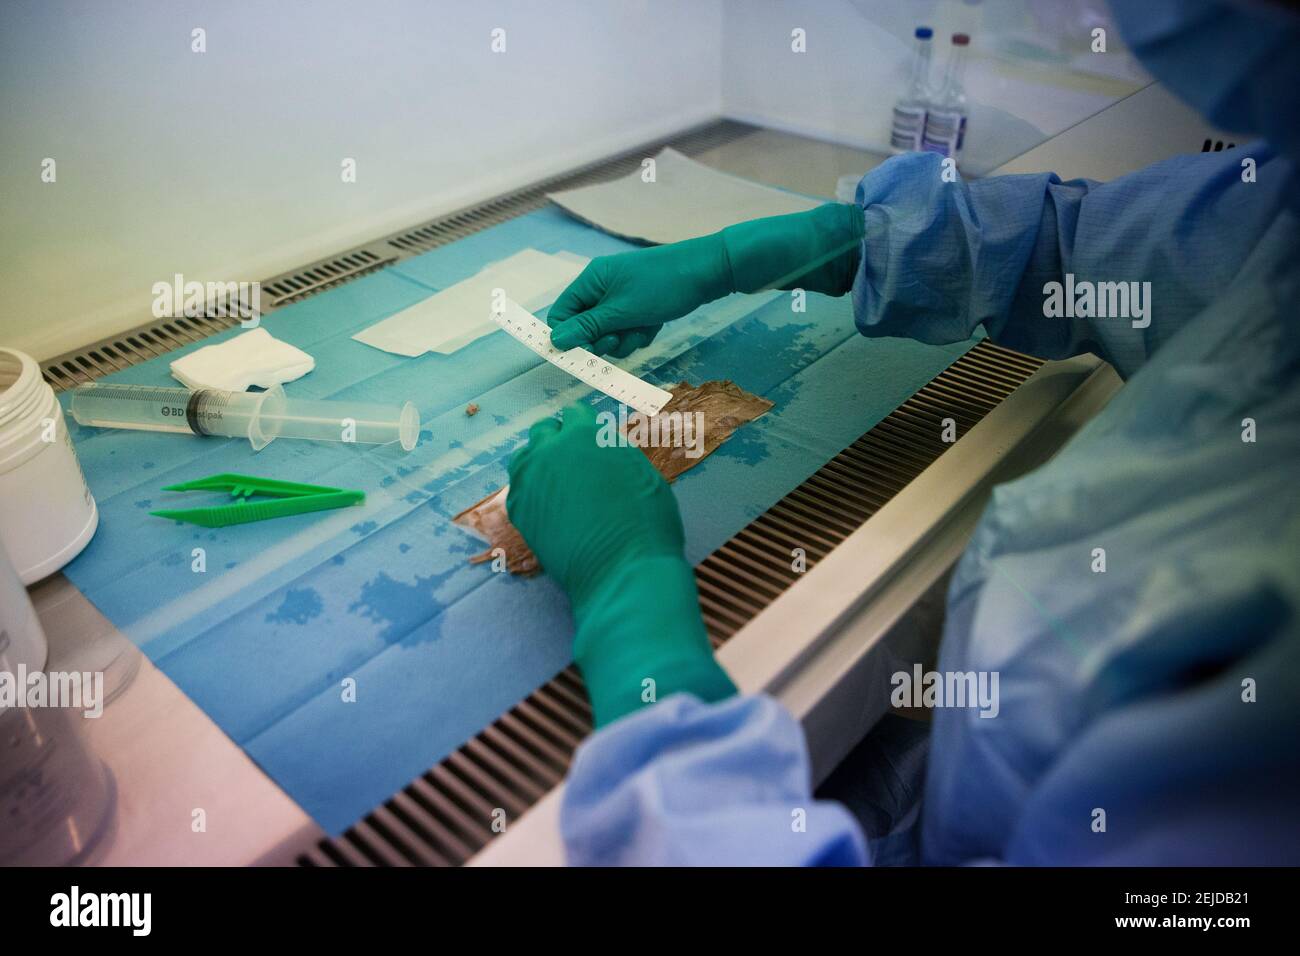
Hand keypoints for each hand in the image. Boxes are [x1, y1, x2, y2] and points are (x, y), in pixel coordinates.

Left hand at [506, 402, 734, 725]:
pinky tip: (547, 509)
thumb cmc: (647, 525)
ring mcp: (530, 481)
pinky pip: (517, 492)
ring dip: (537, 465)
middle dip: (557, 443)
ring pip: (523, 459)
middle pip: (543, 433)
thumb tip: (604, 455)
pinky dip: (529, 495)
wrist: (622, 571)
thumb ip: (615, 456)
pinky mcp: (519, 511)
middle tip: (571, 463)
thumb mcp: (643, 476)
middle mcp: (552, 450)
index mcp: (587, 434)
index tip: (587, 442)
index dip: (583, 428)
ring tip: (555, 484)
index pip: (574, 415)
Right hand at [547, 235, 731, 356]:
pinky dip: (639, 333)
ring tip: (642, 329)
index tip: (585, 353)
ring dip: (624, 339)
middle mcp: (602, 288)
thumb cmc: (661, 287)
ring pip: (609, 333)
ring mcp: (622, 297)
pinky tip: (653, 325)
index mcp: (591, 281)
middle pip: (585, 327)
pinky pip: (628, 330)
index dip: (569, 336)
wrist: (707, 272)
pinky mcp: (639, 306)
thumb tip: (555, 341)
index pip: (562, 314)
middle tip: (619, 338)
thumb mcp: (621, 311)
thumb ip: (587, 327)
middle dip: (603, 339)